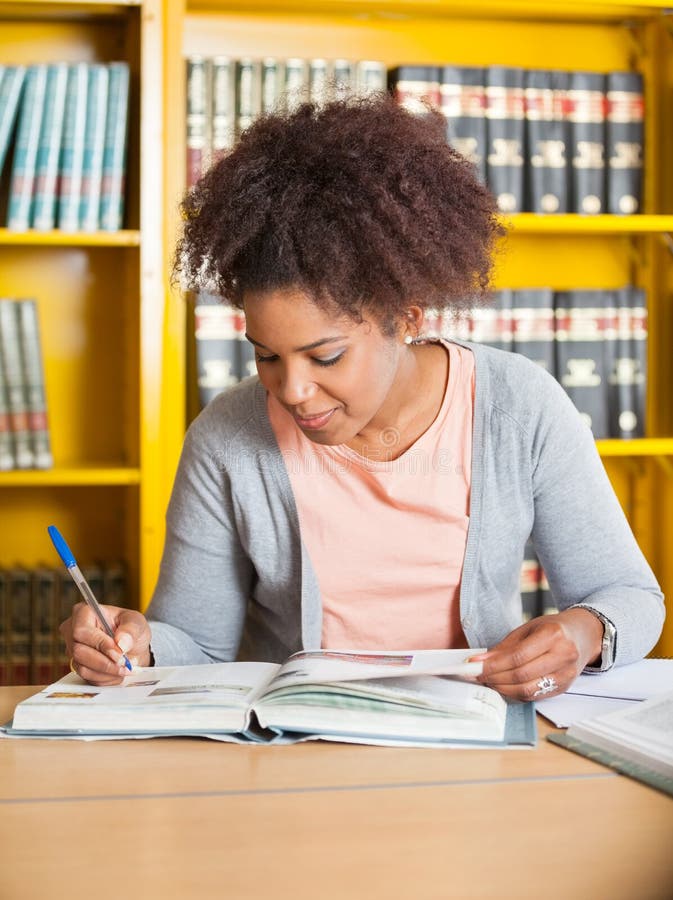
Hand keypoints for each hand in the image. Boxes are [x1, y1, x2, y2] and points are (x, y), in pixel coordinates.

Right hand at [60, 602, 152, 685]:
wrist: (132, 648)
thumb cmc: (131, 630)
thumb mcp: (137, 622)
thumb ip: (131, 629)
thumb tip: (121, 642)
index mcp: (84, 613)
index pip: (82, 630)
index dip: (100, 643)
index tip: (119, 651)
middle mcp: (72, 631)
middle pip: (78, 651)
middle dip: (105, 661)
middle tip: (125, 663)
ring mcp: (72, 650)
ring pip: (82, 667)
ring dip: (107, 671)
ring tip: (126, 667)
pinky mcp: (77, 666)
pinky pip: (87, 677)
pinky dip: (105, 678)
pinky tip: (117, 672)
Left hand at [470, 608, 603, 700]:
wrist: (583, 635)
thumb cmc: (553, 628)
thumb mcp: (528, 628)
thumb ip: (506, 646)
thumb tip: (481, 661)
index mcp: (553, 635)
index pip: (518, 656)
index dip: (493, 664)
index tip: (474, 666)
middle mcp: (563, 655)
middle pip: (522, 675)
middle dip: (495, 677)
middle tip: (477, 676)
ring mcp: (566, 675)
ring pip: (528, 690)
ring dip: (503, 688)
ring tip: (488, 681)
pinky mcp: (564, 687)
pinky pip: (535, 696)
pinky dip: (515, 693)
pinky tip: (504, 686)